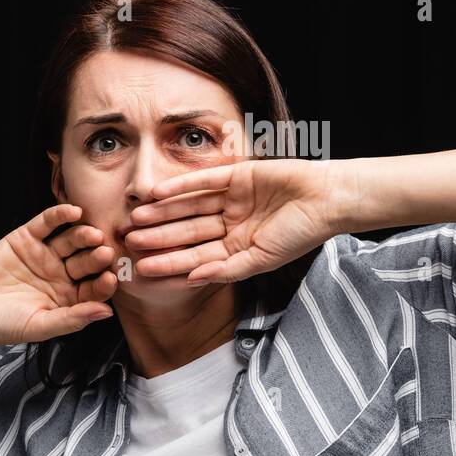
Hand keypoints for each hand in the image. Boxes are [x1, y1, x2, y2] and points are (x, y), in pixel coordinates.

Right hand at [0, 204, 118, 346]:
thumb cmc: (2, 324)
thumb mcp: (40, 325)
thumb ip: (73, 319)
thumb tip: (108, 313)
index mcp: (70, 297)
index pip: (94, 289)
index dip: (103, 284)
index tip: (111, 279)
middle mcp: (62, 274)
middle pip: (86, 262)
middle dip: (96, 257)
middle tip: (105, 252)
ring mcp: (46, 254)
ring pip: (70, 241)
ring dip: (82, 235)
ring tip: (91, 234)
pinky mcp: (28, 237)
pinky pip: (47, 223)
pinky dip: (60, 215)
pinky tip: (73, 211)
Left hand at [124, 159, 346, 284]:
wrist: (326, 201)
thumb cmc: (300, 235)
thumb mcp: (262, 259)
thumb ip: (227, 270)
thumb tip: (192, 280)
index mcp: (237, 247)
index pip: (196, 257)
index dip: (169, 263)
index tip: (142, 270)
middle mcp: (231, 224)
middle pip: (187, 231)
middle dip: (159, 237)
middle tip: (128, 241)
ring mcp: (232, 199)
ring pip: (190, 207)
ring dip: (163, 212)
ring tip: (136, 218)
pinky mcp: (237, 175)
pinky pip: (203, 181)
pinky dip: (181, 186)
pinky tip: (158, 193)